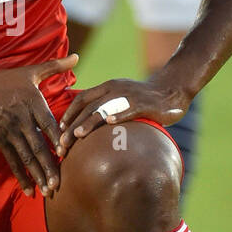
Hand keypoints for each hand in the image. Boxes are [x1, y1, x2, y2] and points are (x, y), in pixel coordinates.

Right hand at [0, 54, 78, 196]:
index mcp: (33, 104)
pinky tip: (30, 191)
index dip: (58, 139)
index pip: (49, 124)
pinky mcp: (0, 141)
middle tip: (60, 183)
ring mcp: (10, 132)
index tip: (67, 153)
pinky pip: (12, 162)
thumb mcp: (30, 72)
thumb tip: (77, 57)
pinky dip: (21, 177)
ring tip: (49, 191)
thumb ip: (55, 66)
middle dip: (49, 166)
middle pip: (38, 146)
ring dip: (37, 175)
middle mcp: (22, 120)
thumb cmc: (4, 81)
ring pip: (26, 157)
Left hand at [57, 73, 189, 154]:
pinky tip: (109, 123)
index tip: (59, 130)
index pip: (82, 99)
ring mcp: (129, 96)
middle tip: (62, 143)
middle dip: (73, 125)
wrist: (171, 90)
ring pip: (104, 108)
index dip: (69, 113)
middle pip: (88, 107)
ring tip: (77, 135)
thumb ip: (106, 108)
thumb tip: (88, 127)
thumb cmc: (144, 99)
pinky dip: (118, 115)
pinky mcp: (144, 103)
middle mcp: (115, 89)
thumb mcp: (121, 99)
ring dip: (89, 122)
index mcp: (107, 87)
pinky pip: (129, 109)